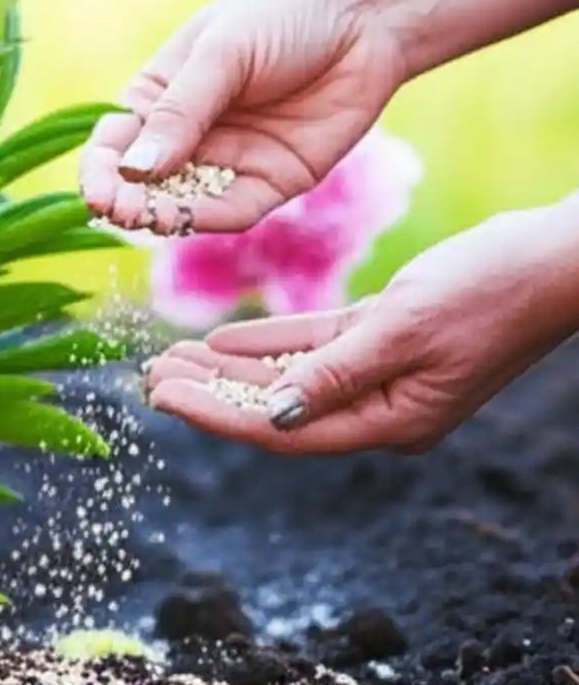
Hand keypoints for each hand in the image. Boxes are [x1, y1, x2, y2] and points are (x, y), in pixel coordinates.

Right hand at [79, 0, 407, 234]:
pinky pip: (231, 210)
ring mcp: (228, 162)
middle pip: (141, 182)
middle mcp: (188, 136)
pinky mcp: (270, 183)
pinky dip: (206, 218)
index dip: (101, 172)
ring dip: (161, 215)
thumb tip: (134, 170)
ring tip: (148, 219)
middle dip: (125, 201)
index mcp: (159, 97)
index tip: (97, 193)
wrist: (368, 18)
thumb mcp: (222, 54)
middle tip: (119, 212)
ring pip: (182, 203)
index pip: (114, 143)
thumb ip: (181, 113)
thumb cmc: (285, 14)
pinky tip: (187, 217)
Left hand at [144, 194, 578, 454]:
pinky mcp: (384, 339)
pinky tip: (220, 340)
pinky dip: (268, 344)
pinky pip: (312, 348)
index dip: (214, 412)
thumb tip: (275, 415)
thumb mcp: (404, 329)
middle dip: (208, 392)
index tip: (159, 397)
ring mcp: (382, 375)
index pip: (280, 427)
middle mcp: (380, 408)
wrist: (556, 257)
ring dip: (228, 368)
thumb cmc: (491, 290)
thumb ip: (334, 374)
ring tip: (169, 358)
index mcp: (389, 421)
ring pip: (287, 376)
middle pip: (275, 407)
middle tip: (146, 378)